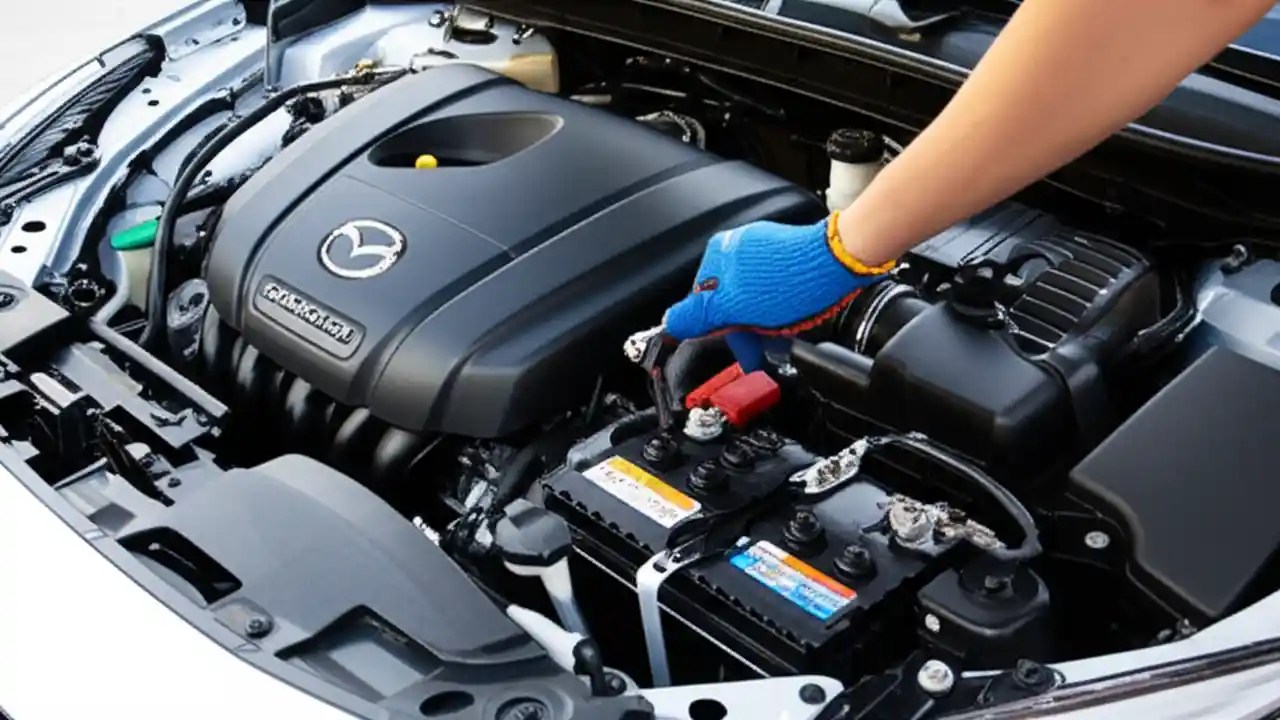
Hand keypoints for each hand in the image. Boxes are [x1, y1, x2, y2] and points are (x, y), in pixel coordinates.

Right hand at [663, 214, 895, 369]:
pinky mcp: (789, 255)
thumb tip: (670, 323)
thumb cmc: (789, 282)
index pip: (703, 303)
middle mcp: (738, 247)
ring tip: (782, 336)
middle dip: (745, 329)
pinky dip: (781, 309)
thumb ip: (697, 316)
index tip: (735, 348)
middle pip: (730, 302)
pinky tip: (794, 317)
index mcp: (717, 255)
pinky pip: (776, 290)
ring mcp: (764, 249)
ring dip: (764, 323)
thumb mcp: (732, 307)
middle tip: (762, 348)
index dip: (720, 331)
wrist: (838, 262)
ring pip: (754, 298)